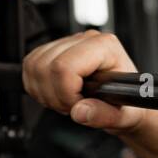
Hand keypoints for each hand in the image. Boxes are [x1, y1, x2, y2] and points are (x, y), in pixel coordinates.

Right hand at [22, 30, 146, 134]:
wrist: (127, 102)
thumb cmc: (127, 104)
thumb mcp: (123, 117)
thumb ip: (103, 115)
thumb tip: (80, 111)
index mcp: (105, 47)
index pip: (64, 66)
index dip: (65, 93)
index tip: (78, 105)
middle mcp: (86, 40)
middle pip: (44, 66)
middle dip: (54, 95)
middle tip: (74, 106)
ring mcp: (68, 43)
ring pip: (33, 65)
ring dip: (45, 92)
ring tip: (67, 100)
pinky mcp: (54, 50)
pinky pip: (30, 66)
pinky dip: (38, 87)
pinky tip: (58, 94)